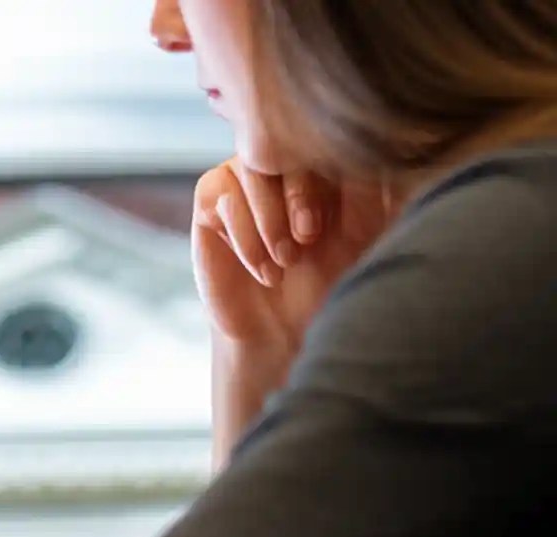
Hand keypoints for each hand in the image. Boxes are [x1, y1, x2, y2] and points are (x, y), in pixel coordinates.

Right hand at [193, 159, 389, 363]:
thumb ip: (376, 190)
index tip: (339, 217)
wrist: (283, 335)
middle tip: (308, 237)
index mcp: (325, 163)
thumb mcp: (365, 236)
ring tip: (285, 262)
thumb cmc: (329, 287)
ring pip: (251, 166)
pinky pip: (219, 192)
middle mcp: (283, 165)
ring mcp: (244, 180)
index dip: (331, 166)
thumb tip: (389, 149)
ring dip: (269, 218)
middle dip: (299, 193)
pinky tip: (261, 267)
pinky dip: (243, 232)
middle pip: (285, 145)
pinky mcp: (210, 202)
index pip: (325, 136)